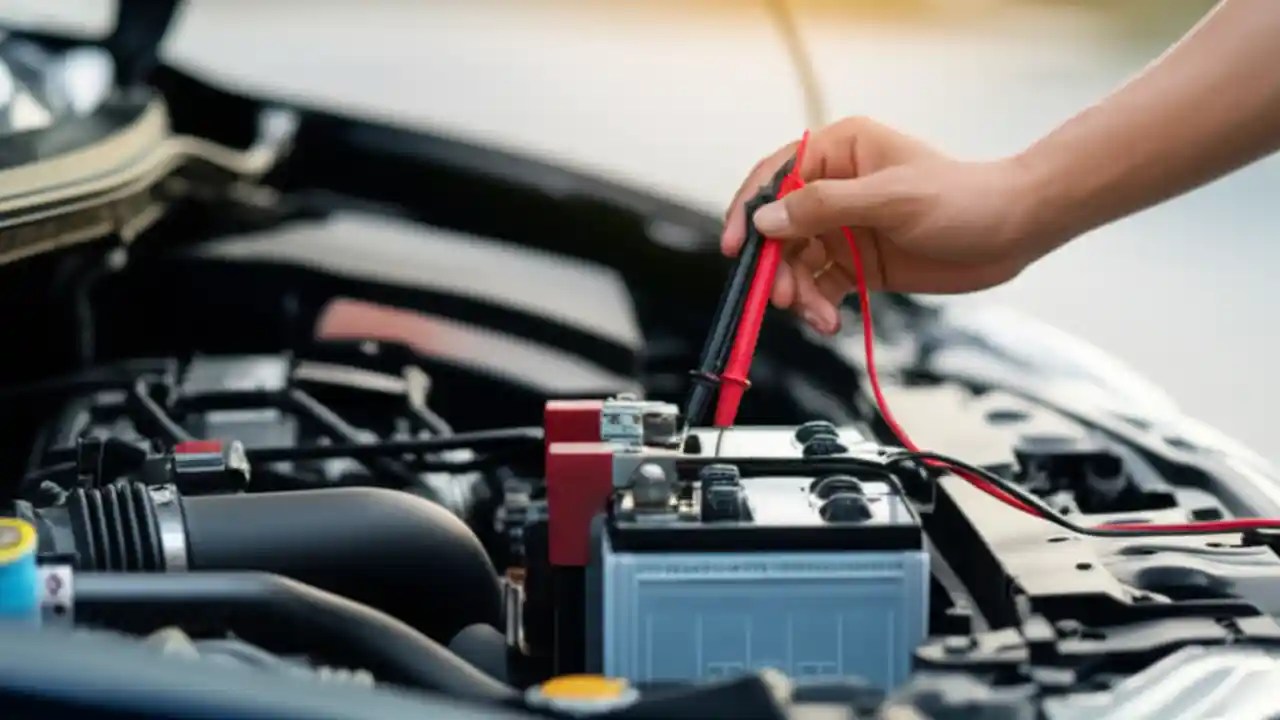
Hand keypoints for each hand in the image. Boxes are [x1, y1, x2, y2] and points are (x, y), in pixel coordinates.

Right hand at [721, 117, 1047, 334]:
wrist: (1013, 232)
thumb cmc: (963, 199)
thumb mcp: (892, 199)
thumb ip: (825, 207)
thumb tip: (766, 220)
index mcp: (839, 153)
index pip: (775, 177)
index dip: (749, 211)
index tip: (736, 247)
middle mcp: (834, 188)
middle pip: (780, 229)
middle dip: (776, 266)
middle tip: (780, 297)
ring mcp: (844, 227)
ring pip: (796, 263)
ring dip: (798, 292)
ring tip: (816, 315)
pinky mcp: (857, 262)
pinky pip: (821, 286)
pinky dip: (818, 306)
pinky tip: (830, 321)